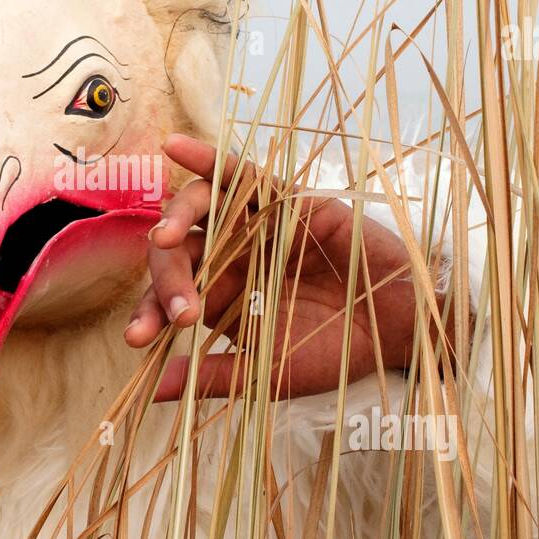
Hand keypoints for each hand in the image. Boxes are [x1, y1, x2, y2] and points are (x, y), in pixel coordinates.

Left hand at [125, 134, 443, 400]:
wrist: (398, 329)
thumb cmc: (334, 353)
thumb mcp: (269, 373)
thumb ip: (215, 377)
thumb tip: (154, 391)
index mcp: (221, 297)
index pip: (170, 295)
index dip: (150, 313)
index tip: (140, 340)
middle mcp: (231, 256)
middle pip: (180, 250)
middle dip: (166, 277)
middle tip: (177, 309)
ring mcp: (256, 226)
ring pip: (203, 208)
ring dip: (177, 217)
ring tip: (164, 239)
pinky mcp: (286, 201)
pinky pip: (242, 175)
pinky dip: (209, 160)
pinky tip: (177, 147)